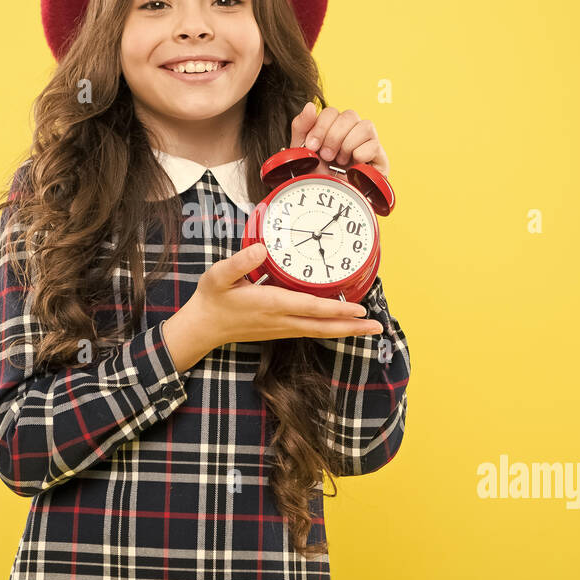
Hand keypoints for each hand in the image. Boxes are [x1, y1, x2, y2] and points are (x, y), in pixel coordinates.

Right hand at [161, 243, 383, 371]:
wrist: (203, 328)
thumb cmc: (212, 300)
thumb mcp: (218, 276)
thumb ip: (239, 262)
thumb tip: (262, 248)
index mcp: (270, 304)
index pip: (311, 308)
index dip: (337, 309)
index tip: (360, 309)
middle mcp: (281, 320)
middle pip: (323, 327)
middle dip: (352, 327)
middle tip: (377, 327)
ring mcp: (281, 328)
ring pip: (320, 331)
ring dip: (346, 330)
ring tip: (369, 328)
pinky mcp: (280, 330)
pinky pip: (311, 330)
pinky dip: (331, 328)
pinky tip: (342, 325)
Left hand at [290, 102, 389, 177]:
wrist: (329, 202)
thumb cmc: (317, 178)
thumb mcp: (302, 152)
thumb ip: (301, 127)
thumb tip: (310, 106)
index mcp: (334, 128)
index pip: (332, 111)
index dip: (320, 126)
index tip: (311, 146)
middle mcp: (353, 133)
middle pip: (350, 115)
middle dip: (333, 136)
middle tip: (326, 156)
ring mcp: (368, 144)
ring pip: (365, 126)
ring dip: (347, 145)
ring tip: (341, 162)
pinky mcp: (380, 159)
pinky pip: (374, 145)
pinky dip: (360, 156)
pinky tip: (353, 167)